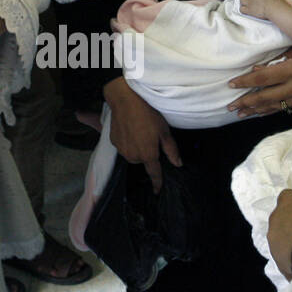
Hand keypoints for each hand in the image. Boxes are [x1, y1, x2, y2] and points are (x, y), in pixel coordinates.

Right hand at [104, 76, 180, 193]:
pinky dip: (128, 142)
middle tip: (151, 137)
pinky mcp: (113, 142)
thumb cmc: (148, 114)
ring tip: (140, 131)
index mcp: (148, 154)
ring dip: (137, 148)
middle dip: (147, 154)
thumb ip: (171, 150)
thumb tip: (178, 163)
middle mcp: (133, 156)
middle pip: (143, 161)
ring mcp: (122, 150)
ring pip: (133, 155)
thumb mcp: (165, 131)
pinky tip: (131, 129)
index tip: (157, 191)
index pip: (154, 173)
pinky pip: (124, 147)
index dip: (157, 183)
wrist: (125, 100)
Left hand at [226, 47, 291, 118]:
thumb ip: (278, 58)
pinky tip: (259, 113)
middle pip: (265, 97)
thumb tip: (257, 68)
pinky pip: (284, 108)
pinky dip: (270, 111)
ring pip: (273, 106)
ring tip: (240, 113)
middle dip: (246, 102)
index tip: (231, 84)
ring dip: (255, 110)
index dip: (245, 82)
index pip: (262, 78)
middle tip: (230, 106)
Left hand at [239, 0, 279, 19]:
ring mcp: (249, 2)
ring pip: (242, 0)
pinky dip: (243, 10)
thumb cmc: (273, 0)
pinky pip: (241, 9)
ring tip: (247, 4)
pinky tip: (246, 11)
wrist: (271, 8)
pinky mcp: (248, 10)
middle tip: (254, 0)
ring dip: (244, 2)